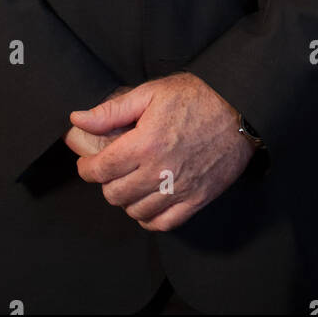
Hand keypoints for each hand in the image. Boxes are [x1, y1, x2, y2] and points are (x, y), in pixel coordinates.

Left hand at [68, 73, 253, 230]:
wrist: (239, 110)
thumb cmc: (195, 97)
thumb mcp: (151, 93)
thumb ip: (112, 110)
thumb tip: (78, 119)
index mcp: (144, 144)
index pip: (101, 169)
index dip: (87, 169)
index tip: (86, 164)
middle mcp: (160, 171)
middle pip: (115, 194)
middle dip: (105, 183)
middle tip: (109, 170)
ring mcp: (179, 189)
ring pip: (136, 212)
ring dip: (126, 200)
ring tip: (129, 184)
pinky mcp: (197, 200)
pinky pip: (163, 223)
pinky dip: (149, 218)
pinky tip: (147, 203)